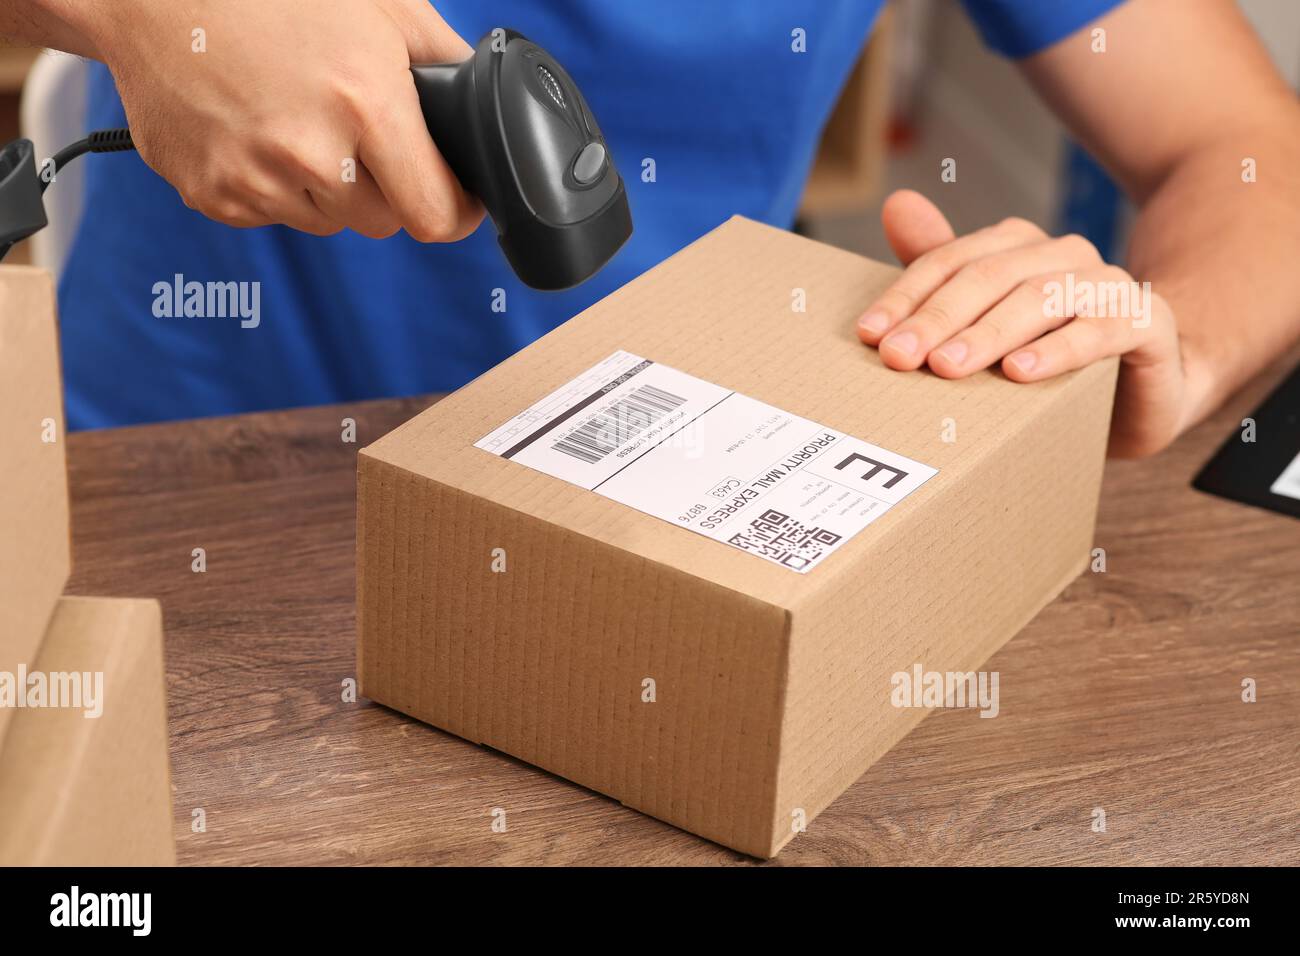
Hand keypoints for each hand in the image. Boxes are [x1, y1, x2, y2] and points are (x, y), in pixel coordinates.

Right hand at [88, 0, 483, 240]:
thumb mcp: (381, 5)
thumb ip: (441, 61)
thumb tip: (480, 104)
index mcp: (365, 104)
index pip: (435, 214)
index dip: (455, 211)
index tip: (457, 201)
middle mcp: (311, 152)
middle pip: (384, 222)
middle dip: (387, 189)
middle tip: (361, 135)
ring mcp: (257, 180)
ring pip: (329, 221)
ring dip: (330, 189)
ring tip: (302, 122)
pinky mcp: (214, 196)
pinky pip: (273, 217)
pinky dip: (277, 188)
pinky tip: (259, 132)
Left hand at [856, 190, 1191, 457]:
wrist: (1141, 394)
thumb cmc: (1051, 358)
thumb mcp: (988, 323)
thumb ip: (943, 271)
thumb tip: (895, 204)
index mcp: (1017, 249)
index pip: (949, 262)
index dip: (906, 297)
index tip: (870, 335)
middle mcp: (1061, 256)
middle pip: (988, 277)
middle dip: (937, 318)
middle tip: (900, 358)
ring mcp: (1106, 284)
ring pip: (1039, 299)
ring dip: (988, 333)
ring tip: (948, 367)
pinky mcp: (1144, 322)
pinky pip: (1099, 331)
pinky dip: (1056, 351)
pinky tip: (1018, 373)